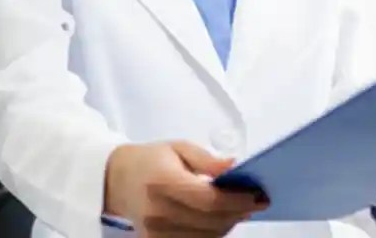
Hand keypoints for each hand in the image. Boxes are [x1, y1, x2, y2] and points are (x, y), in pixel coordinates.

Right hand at [104, 141, 267, 236]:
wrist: (118, 180)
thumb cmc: (151, 161)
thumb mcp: (179, 148)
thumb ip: (208, 159)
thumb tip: (235, 166)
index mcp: (163, 183)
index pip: (209, 200)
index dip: (237, 201)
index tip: (257, 195)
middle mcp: (158, 211)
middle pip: (211, 222)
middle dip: (239, 213)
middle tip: (256, 201)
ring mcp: (156, 232)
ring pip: (207, 236)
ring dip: (229, 224)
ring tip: (241, 208)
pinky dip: (213, 232)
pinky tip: (222, 218)